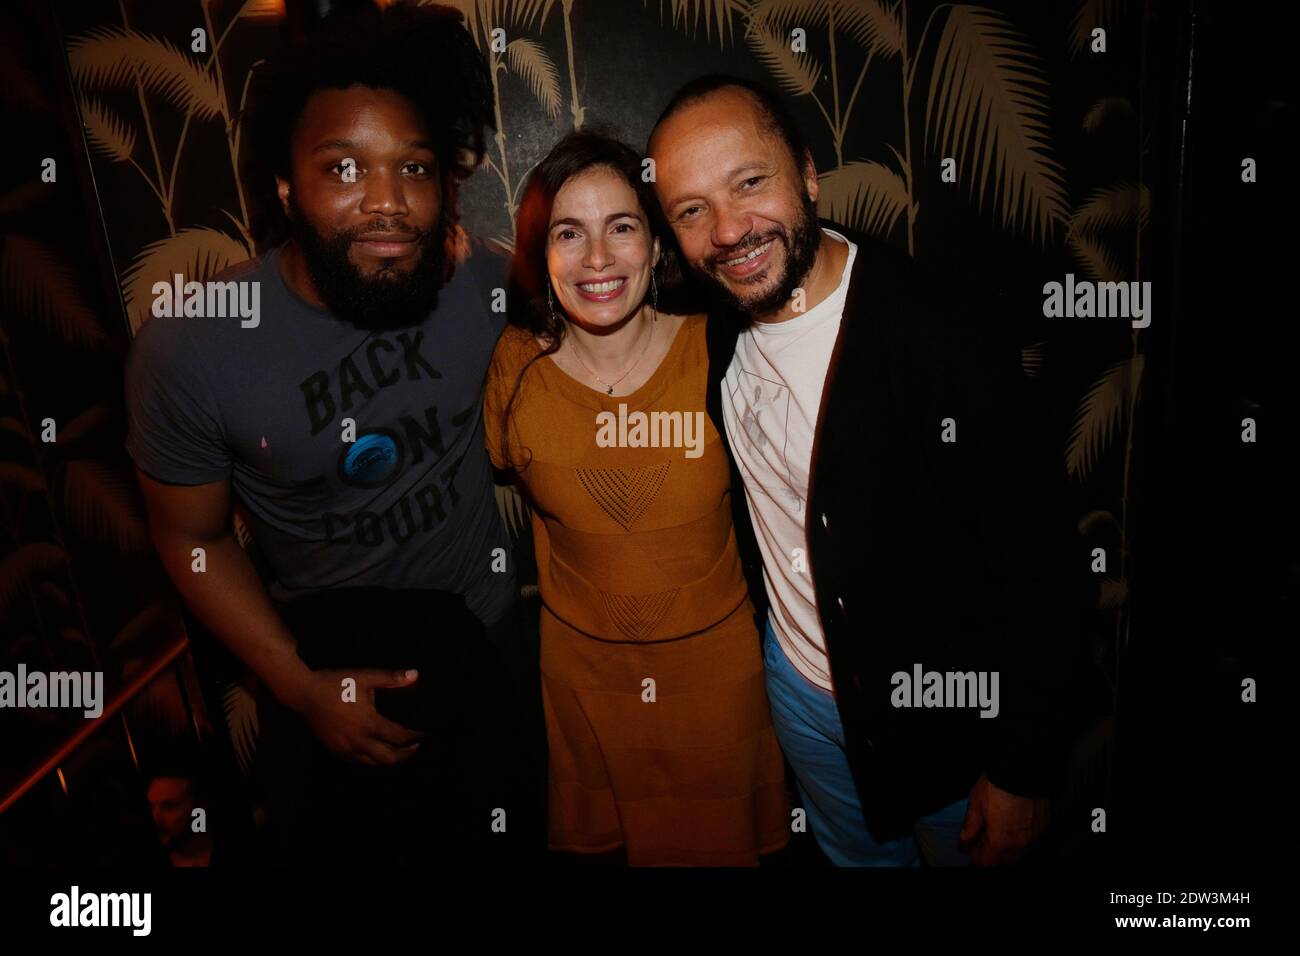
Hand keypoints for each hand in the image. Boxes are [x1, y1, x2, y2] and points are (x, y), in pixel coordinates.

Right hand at [293, 668, 424, 765]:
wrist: (304, 694)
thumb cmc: (336, 684)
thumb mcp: (365, 677)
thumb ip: (391, 679)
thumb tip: (416, 675)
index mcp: (370, 724)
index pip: (400, 737)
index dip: (415, 737)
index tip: (424, 733)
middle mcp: (360, 742)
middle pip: (390, 758)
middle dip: (406, 754)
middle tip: (416, 747)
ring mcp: (346, 749)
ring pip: (374, 764)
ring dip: (389, 761)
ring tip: (399, 753)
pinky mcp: (335, 751)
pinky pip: (358, 763)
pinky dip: (371, 762)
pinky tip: (376, 755)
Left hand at [958, 773, 1048, 865]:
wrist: (1023, 771)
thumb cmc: (998, 785)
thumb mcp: (975, 805)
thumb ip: (970, 828)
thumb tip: (964, 842)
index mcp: (999, 841)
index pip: (986, 862)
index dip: (976, 858)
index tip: (971, 853)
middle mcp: (1019, 844)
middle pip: (1003, 861)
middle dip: (992, 856)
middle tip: (982, 844)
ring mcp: (1034, 837)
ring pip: (1018, 853)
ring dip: (1007, 850)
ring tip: (997, 836)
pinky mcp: (1043, 827)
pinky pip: (1030, 841)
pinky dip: (1020, 840)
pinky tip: (1013, 829)